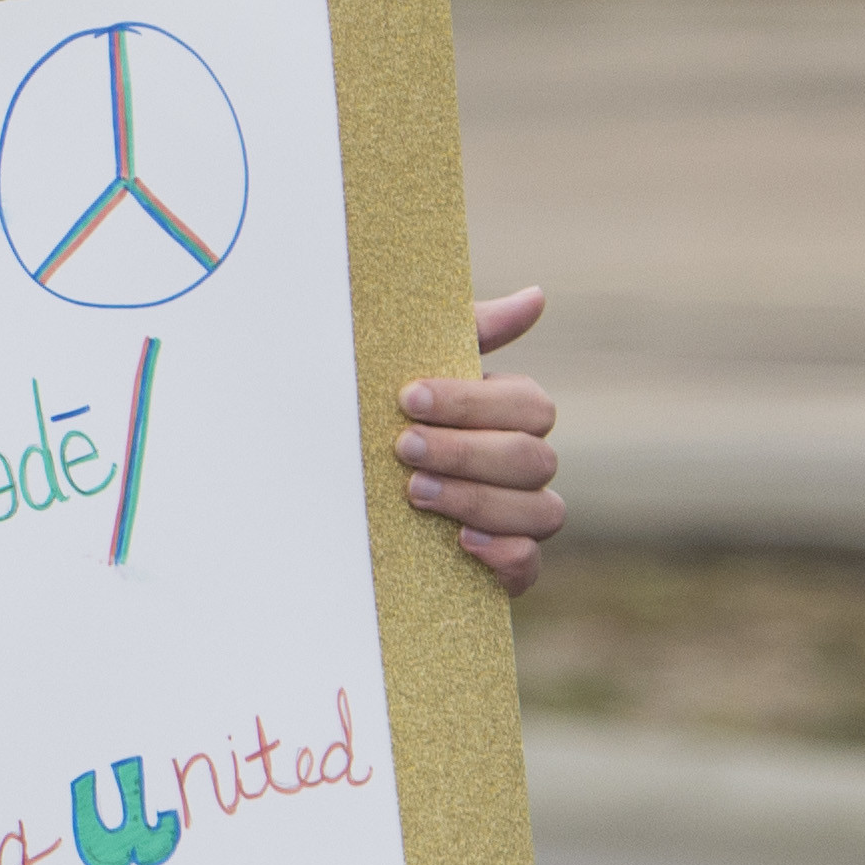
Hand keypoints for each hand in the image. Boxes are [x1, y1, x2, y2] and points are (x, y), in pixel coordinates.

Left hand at [398, 281, 564, 598]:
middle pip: (533, 457)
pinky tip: (462, 541)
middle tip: (403, 447)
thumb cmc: (376, 419)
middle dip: (466, 451)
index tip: (407, 398)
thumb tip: (536, 296)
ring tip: (415, 493)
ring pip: (543, 511)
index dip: (472, 403)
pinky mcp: (501, 569)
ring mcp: (516, 520)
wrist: (321, 498)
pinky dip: (506, 555)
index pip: (528, 405)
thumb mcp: (405, 372)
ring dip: (480, 499)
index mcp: (505, 417)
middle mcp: (520, 468)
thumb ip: (468, 333)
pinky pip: (530, 567)